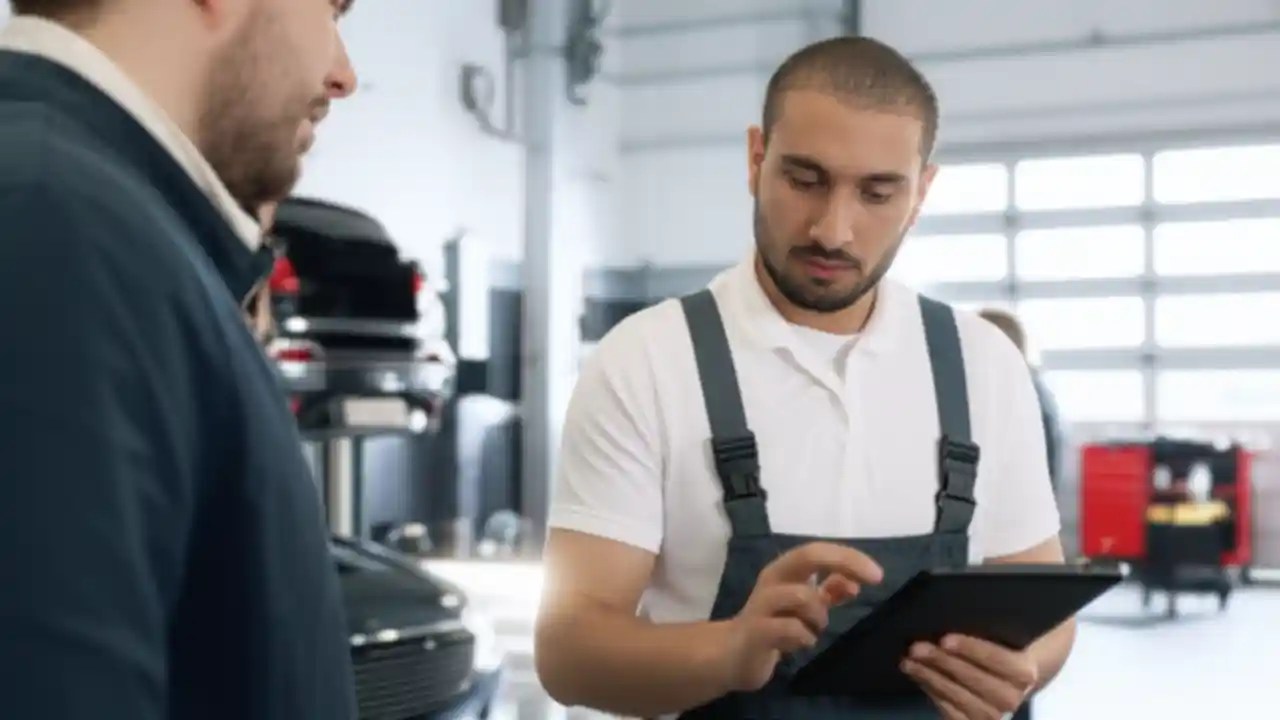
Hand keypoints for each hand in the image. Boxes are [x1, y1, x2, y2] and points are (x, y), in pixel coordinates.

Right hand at [722, 542, 882, 692]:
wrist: (733, 656)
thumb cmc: (772, 625)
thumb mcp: (804, 606)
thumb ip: (828, 591)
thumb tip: (855, 581)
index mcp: (784, 570)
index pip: (818, 551)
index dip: (849, 557)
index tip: (878, 575)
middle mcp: (772, 580)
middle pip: (808, 555)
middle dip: (843, 563)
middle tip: (869, 582)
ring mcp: (762, 605)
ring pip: (802, 595)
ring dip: (819, 615)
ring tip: (814, 629)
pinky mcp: (756, 631)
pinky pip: (790, 629)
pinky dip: (805, 637)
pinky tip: (801, 644)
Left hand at [901, 634, 1037, 719]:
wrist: (1012, 683)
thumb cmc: (1003, 652)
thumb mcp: (1006, 638)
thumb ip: (990, 627)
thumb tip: (957, 607)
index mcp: (1024, 672)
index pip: (997, 658)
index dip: (970, 649)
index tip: (945, 639)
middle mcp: (1012, 698)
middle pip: (973, 678)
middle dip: (942, 662)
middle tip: (917, 648)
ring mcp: (993, 715)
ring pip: (958, 697)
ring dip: (930, 678)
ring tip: (909, 662)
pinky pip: (950, 711)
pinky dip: (932, 692)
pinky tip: (918, 677)